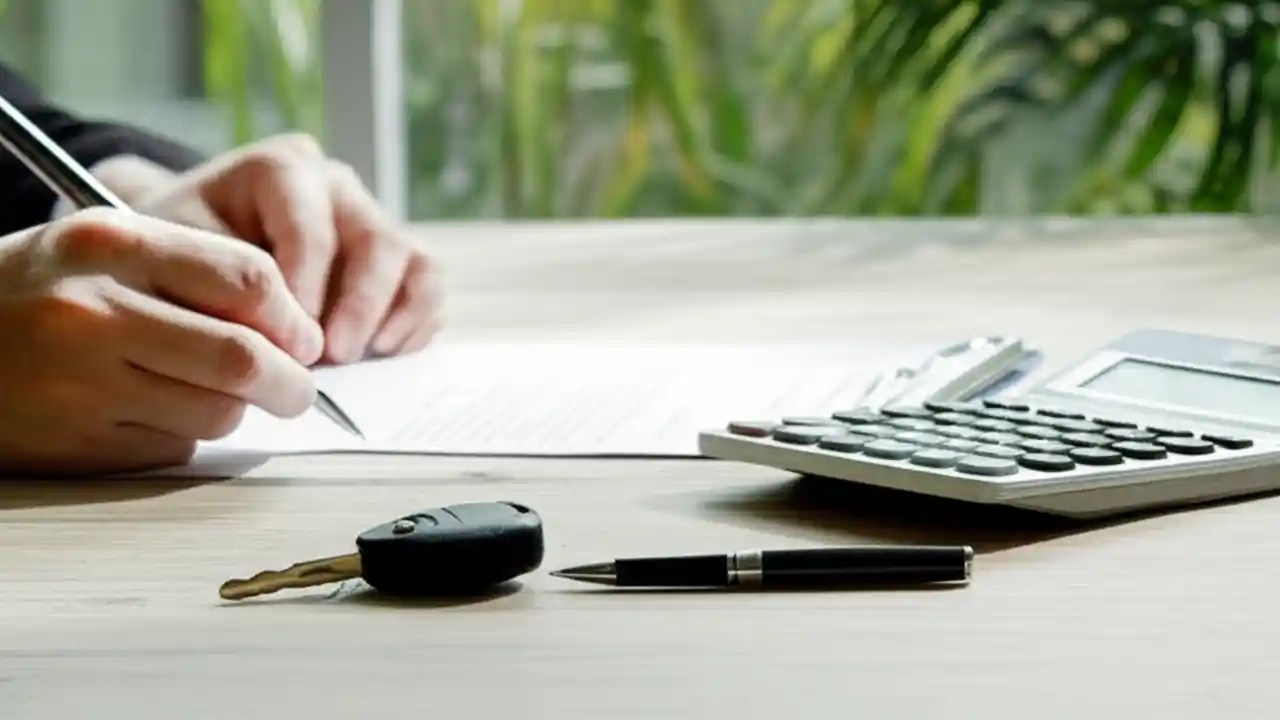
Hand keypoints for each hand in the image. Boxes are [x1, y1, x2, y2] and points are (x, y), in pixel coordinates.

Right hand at [0, 208, 322, 475]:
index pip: (246, 277)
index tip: (301, 336)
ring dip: (235, 410)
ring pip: (217, 413)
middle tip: (297, 388)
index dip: (292, 316)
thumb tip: (297, 333)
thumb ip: (198, 272)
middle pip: (242, 357)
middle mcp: (92, 314)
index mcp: (109, 246)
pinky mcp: (80, 446)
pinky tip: (149, 411)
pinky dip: (185, 436)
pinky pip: (176, 448)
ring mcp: (82, 387)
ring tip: (204, 392)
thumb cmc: (36, 292)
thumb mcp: (105, 249)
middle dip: (291, 382)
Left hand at [95, 133, 441, 363]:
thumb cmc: (177, 252)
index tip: (288, 340)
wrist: (184, 251)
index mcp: (284, 168)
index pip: (310, 227)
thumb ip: (224, 288)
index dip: (306, 288)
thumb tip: (279, 342)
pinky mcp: (395, 259)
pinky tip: (382, 353)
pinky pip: (427, 287)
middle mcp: (338, 186)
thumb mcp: (176, 256)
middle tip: (333, 356)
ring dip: (395, 315)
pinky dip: (416, 323)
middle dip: (359, 305)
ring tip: (361, 357)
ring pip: (414, 261)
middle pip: (376, 240)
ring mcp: (372, 220)